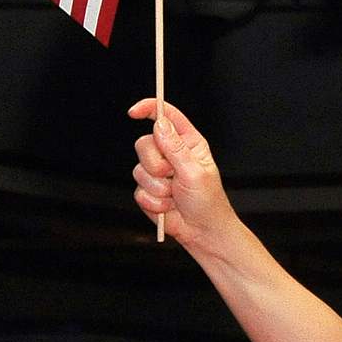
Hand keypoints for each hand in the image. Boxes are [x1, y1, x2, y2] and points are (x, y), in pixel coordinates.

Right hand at [129, 99, 236, 247]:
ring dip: (158, 188)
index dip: (149, 109)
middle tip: (172, 176)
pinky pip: (138, 190)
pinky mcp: (147, 190)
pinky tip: (168, 207)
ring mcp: (157, 172)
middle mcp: (170, 154)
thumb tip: (159, 124)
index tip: (134, 112)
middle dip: (156, 164)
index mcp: (188, 143)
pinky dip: (154, 202)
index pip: (166, 117)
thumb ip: (175, 149)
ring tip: (174, 196)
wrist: (202, 232)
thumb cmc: (208, 202)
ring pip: (139, 169)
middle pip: (144, 143)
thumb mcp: (195, 172)